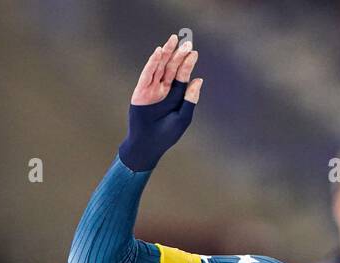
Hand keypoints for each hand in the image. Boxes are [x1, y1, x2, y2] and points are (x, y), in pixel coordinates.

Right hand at [118, 34, 202, 171]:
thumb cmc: (166, 134)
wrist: (148, 145)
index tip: (194, 52)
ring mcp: (151, 89)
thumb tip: (199, 80)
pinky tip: (158, 53)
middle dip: (178, 55)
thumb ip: (190, 100)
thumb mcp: (183, 117)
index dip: (188, 64)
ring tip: (173, 40)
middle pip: (171, 68)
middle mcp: (163, 89)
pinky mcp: (141, 91)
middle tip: (187, 42)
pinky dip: (152, 63)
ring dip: (166, 54)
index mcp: (175, 95)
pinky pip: (147, 74)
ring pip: (159, 67)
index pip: (182, 75)